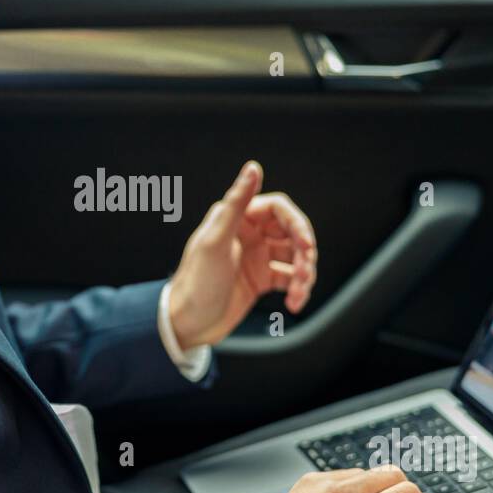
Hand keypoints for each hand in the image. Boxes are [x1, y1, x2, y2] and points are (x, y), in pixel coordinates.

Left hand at [167, 161, 317, 350]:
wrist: (186, 324)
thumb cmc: (195, 282)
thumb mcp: (215, 241)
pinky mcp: (261, 279)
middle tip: (305, 274)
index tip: (306, 245)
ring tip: (298, 293)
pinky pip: (289, 278)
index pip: (279, 209)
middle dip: (304, 254)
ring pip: (294, 257)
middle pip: (292, 234)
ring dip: (303, 274)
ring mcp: (256, 257)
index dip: (297, 224)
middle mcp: (249, 234)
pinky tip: (295, 302)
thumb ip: (236, 203)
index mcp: (237, 219)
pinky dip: (297, 289)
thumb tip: (253, 168)